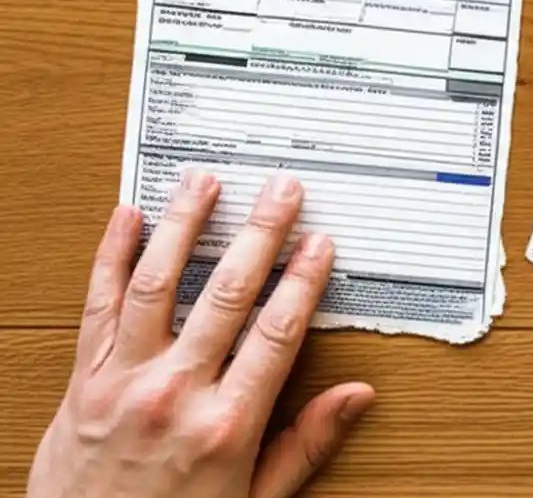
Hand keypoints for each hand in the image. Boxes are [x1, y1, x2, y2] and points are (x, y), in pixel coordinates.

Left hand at [27, 170, 374, 497]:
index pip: (276, 331)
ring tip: (203, 182)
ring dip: (183, 226)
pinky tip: (126, 219)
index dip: (302, 280)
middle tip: (280, 191)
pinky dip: (110, 257)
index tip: (319, 243)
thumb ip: (306, 443)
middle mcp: (174, 393)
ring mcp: (123, 381)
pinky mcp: (82, 380)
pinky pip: (96, 305)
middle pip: (226, 294)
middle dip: (259, 234)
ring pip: (156, 284)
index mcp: (226, 424)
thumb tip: (356, 397)